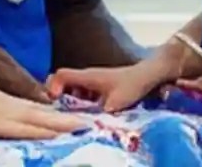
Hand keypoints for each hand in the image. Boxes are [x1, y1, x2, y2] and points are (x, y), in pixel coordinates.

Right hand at [0, 84, 88, 140]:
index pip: (23, 104)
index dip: (45, 112)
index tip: (63, 117)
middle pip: (35, 108)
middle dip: (60, 116)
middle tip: (84, 122)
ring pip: (35, 116)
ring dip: (60, 123)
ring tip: (81, 127)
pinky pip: (21, 127)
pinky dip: (41, 131)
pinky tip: (56, 134)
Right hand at [46, 61, 169, 111]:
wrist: (148, 75)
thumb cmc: (132, 85)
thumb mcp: (114, 103)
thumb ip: (99, 115)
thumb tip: (86, 126)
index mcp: (87, 77)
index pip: (60, 75)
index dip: (53, 87)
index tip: (55, 102)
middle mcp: (87, 77)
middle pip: (63, 83)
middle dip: (60, 98)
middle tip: (62, 114)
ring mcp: (93, 81)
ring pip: (73, 90)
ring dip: (71, 103)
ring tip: (75, 117)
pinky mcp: (99, 87)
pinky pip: (83, 94)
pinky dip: (81, 104)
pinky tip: (89, 115)